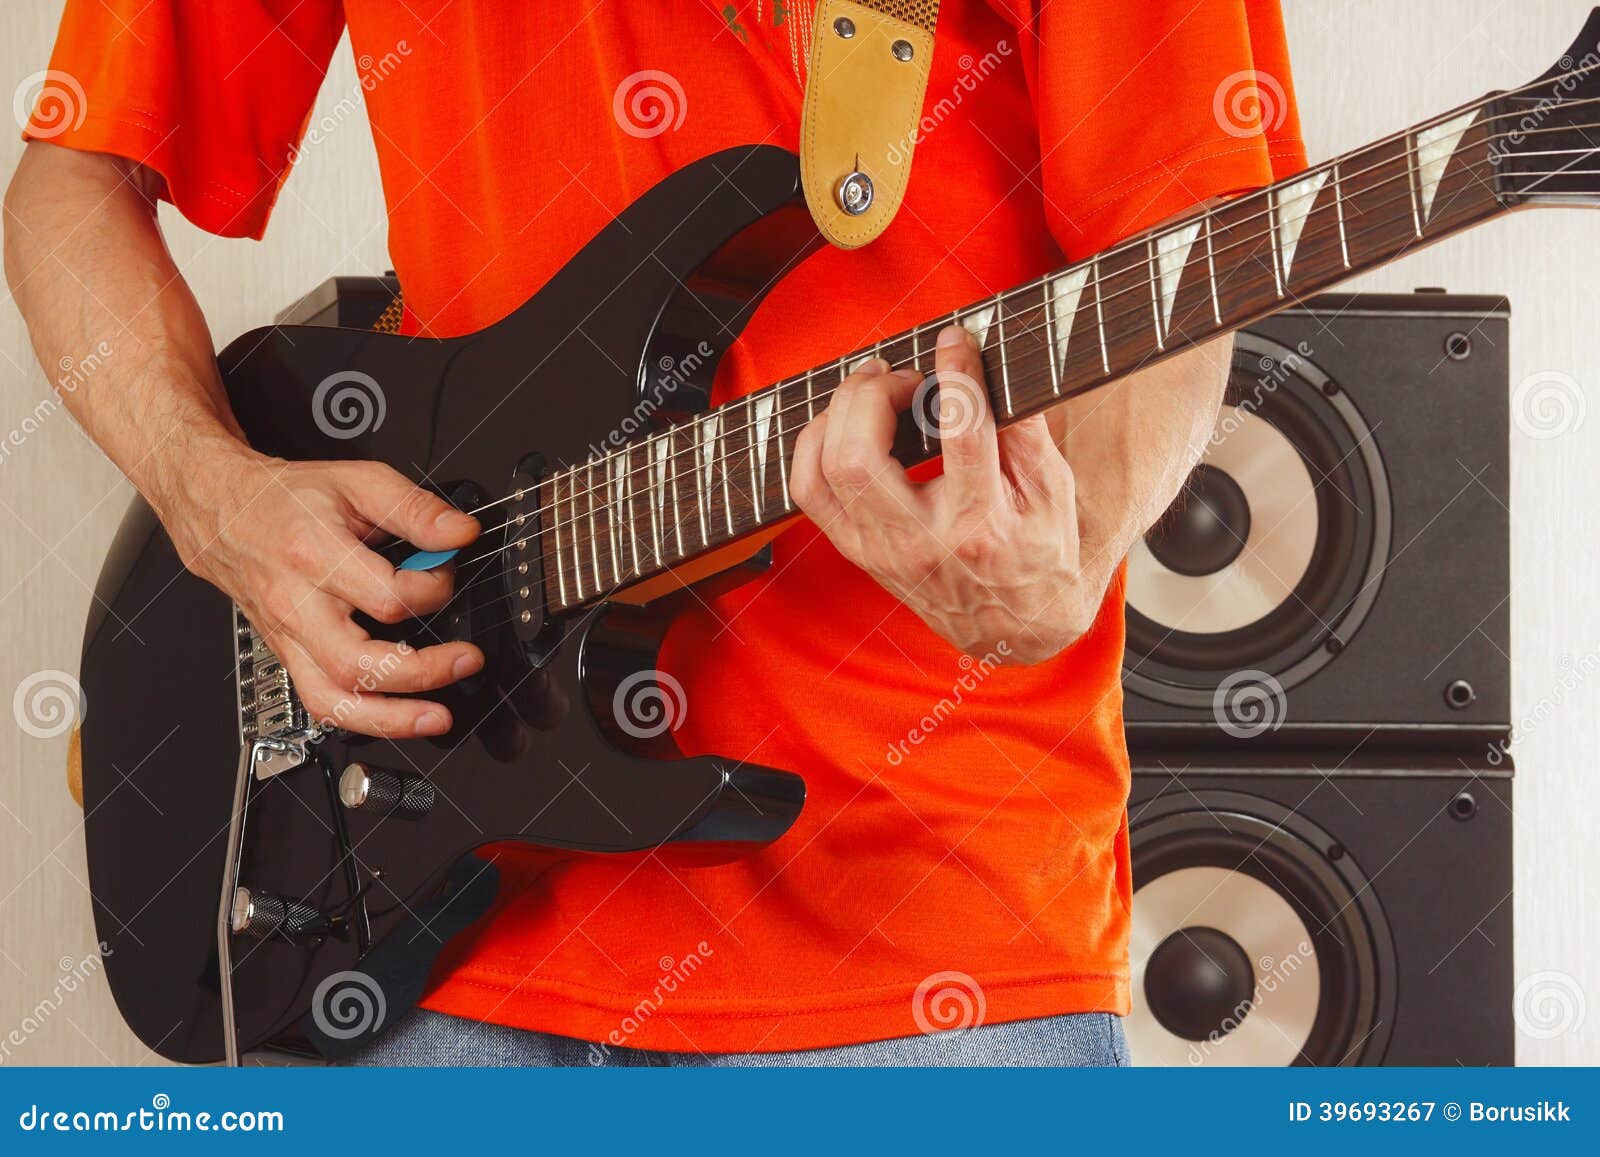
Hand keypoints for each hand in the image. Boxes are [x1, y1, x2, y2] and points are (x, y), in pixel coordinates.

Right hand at [158, 447, 483, 737]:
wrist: (224, 511)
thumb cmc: (288, 499)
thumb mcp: (358, 482)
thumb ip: (415, 509)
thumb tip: (460, 533)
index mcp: (314, 555)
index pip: (388, 596)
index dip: (434, 588)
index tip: (446, 572)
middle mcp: (296, 605)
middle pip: (357, 663)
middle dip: (421, 672)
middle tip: (466, 661)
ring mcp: (288, 637)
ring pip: (333, 700)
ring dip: (391, 719)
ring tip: (436, 718)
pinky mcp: (286, 655)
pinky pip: (320, 703)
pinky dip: (363, 719)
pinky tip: (398, 719)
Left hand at [789, 324, 1099, 663]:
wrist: (1015, 628)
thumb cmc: (1040, 549)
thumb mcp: (1054, 489)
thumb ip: (1024, 426)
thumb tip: (989, 363)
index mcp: (980, 526)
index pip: (960, 434)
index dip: (955, 373)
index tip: (956, 340)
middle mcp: (920, 544)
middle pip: (858, 456)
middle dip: (871, 394)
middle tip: (902, 375)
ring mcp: (880, 552)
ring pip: (823, 472)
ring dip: (837, 414)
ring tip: (872, 389)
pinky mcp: (858, 552)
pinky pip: (808, 491)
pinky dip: (815, 444)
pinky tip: (845, 422)